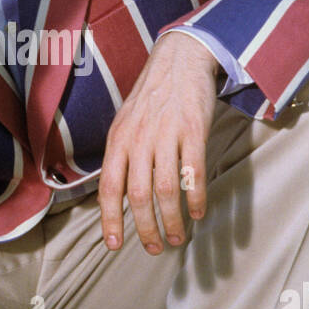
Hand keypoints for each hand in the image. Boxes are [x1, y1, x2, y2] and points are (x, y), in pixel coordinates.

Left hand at [98, 32, 218, 253]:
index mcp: (119, 141)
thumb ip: (121, 157)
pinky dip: (196, 198)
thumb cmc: (151, 99)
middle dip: (146, 229)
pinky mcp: (194, 131)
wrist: (179, 60)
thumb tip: (115, 197)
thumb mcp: (125, 124)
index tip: (114, 244)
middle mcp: (139, 140)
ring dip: (172, 220)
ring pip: (166, 190)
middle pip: (139, 195)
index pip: (109, 187)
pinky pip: (194, 172)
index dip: (110, 219)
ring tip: (178, 238)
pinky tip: (198, 213)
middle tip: (155, 248)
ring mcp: (166, 135)